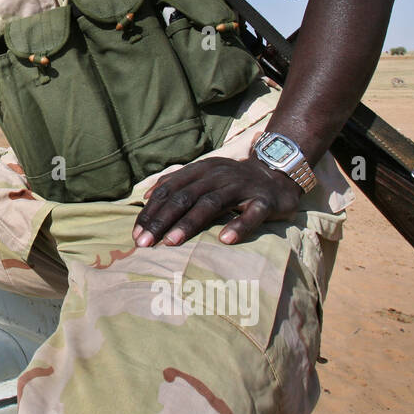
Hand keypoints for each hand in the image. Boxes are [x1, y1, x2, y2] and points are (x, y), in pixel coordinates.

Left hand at [133, 156, 301, 247]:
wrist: (278, 174)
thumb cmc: (233, 181)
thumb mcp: (204, 175)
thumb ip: (177, 182)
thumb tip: (147, 196)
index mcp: (201, 170)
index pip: (169, 190)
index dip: (151, 211)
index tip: (136, 233)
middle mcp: (218, 176)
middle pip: (184, 197)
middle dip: (162, 220)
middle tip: (144, 243)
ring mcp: (242, 187)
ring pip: (212, 204)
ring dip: (189, 223)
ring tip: (171, 242)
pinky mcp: (265, 201)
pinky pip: (251, 215)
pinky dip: (239, 226)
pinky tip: (225, 241)